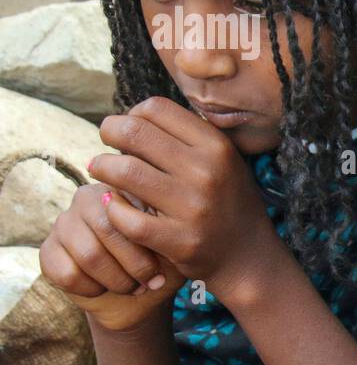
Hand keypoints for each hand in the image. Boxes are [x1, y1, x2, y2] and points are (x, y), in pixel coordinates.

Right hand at [39, 182, 187, 331]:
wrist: (139, 295)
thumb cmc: (163, 263)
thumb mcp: (175, 244)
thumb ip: (166, 227)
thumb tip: (152, 221)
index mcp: (122, 187)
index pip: (132, 207)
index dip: (149, 244)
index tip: (164, 265)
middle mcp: (88, 197)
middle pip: (109, 230)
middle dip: (136, 265)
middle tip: (151, 282)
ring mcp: (64, 222)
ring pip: (90, 255)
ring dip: (117, 280)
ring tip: (133, 287)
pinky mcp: (48, 250)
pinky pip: (68, 273)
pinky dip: (92, 289)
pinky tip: (104, 288)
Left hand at [86, 96, 280, 298]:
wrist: (248, 255)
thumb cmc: (226, 201)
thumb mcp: (223, 161)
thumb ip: (187, 138)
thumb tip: (133, 117)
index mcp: (217, 146)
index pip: (156, 108)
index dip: (132, 114)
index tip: (129, 129)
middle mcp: (207, 171)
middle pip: (134, 132)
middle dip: (109, 132)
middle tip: (105, 142)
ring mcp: (194, 207)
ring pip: (124, 171)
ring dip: (102, 167)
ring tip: (100, 170)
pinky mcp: (180, 240)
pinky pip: (126, 218)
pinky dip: (112, 210)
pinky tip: (113, 206)